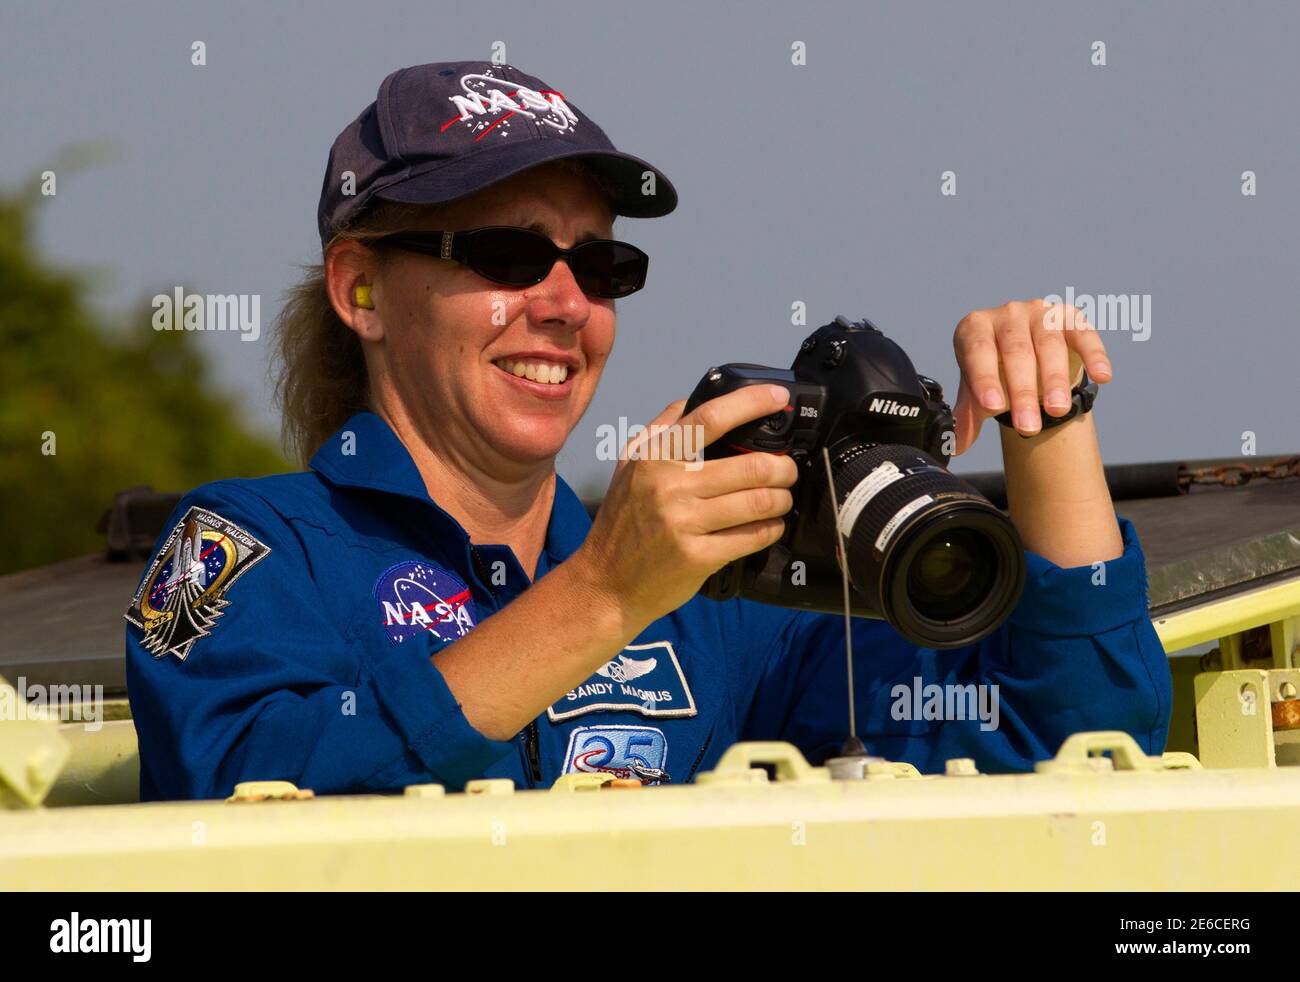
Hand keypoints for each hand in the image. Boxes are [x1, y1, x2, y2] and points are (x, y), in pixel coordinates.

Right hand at [574, 384, 799, 626]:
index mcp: (654, 458)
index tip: (778, 398)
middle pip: (750, 466)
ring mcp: (683, 522)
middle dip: (783, 467)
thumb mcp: (628, 467)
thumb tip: (690, 400)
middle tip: (788, 470)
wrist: (606, 582)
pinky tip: (770, 526)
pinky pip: (752, 536)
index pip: (710, 418)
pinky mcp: (698, 557)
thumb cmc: (621, 523)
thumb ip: (658, 430)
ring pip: (758, 502)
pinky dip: (771, 529)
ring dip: (782, 499)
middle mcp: (668, 486)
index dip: (751, 403)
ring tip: (781, 499)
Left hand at [951, 299, 1112, 453]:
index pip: (977, 352)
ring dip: (1054, 379)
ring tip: (1057, 410)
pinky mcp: (1070, 317)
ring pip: (1048, 344)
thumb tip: (955, 448)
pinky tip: (1102, 377)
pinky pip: (1084, 334)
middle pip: (1015, 352)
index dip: (984, 379)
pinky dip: (1095, 355)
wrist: (1026, 354)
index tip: (992, 408)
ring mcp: (1039, 312)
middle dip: (1023, 393)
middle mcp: (1006, 314)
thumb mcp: (978, 393)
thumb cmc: (996, 374)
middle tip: (1027, 427)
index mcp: (975, 328)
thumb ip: (967, 418)